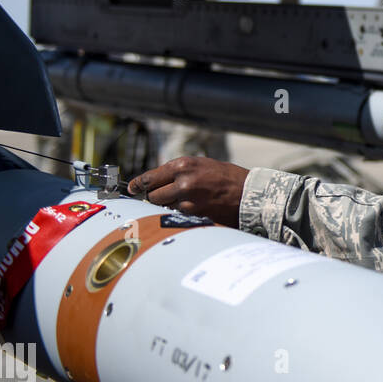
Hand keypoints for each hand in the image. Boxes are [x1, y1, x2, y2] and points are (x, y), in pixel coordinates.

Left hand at [129, 157, 249, 227]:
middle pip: (153, 194)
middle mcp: (182, 181)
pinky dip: (181, 214)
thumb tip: (157, 181)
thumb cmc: (228, 178)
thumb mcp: (202, 165)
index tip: (131, 189)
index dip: (138, 184)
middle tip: (166, 197)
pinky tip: (194, 209)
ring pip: (164, 206)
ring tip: (187, 202)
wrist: (251, 193)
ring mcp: (187, 200)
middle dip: (156, 196)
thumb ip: (179, 172)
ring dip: (169, 206)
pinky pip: (177, 215)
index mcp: (183, 165)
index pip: (149, 177)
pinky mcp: (194, 215)